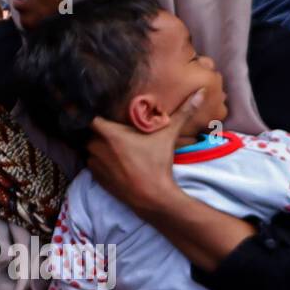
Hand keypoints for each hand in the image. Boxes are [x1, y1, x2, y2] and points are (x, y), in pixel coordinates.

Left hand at [86, 89, 204, 211]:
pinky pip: (93, 162)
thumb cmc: (157, 163)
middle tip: (118, 131)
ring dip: (101, 145)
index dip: (92, 112)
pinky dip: (101, 160)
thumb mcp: (168, 135)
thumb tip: (201, 92)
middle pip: (92, 132)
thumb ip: (182, 112)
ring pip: (91, 147)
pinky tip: (115, 161)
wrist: (152, 197)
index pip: (88, 116)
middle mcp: (95, 146)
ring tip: (117, 147)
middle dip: (102, 130)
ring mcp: (93, 163)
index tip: (102, 112)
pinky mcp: (95, 177)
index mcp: (108, 133)